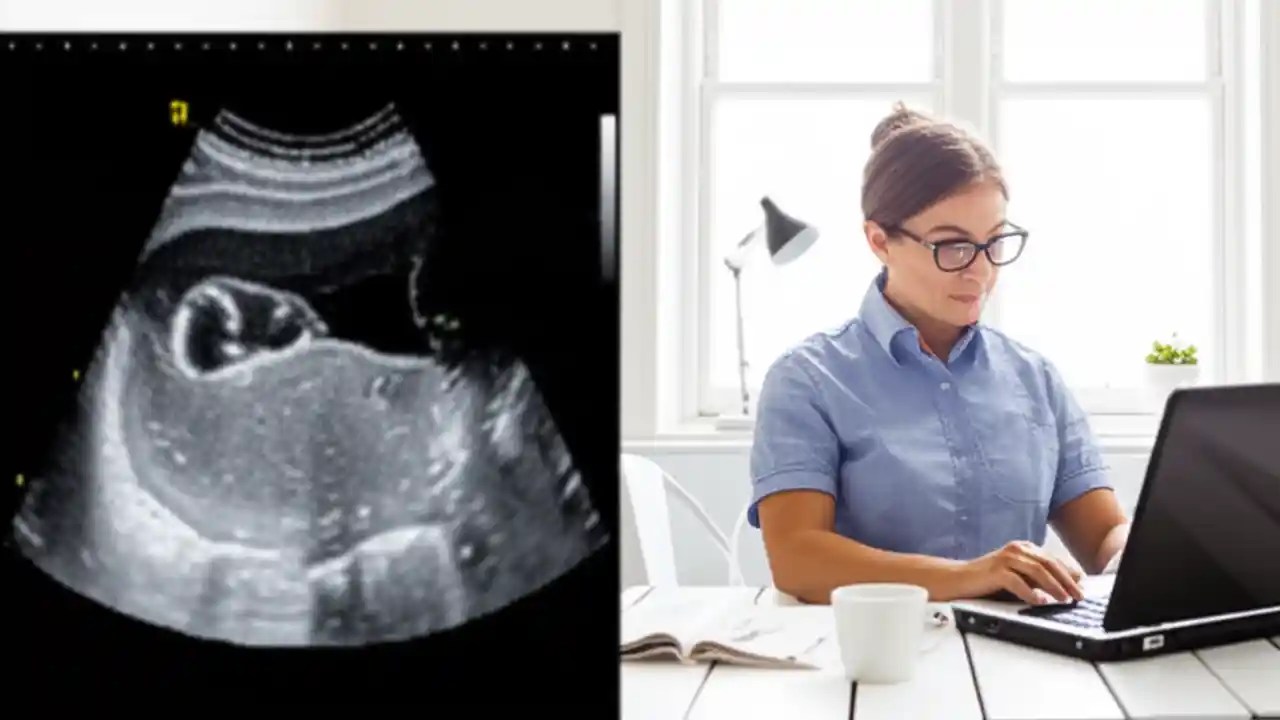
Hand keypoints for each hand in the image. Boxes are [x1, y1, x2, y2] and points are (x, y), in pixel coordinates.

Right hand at [949, 541, 1084, 604]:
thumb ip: (1037, 578)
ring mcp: (1005, 558)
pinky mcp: (995, 571)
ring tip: (1064, 599)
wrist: (957, 579)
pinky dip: (1031, 592)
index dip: (1069, 572)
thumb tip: (1065, 585)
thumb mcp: (1017, 577)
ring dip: (1054, 586)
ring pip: (1037, 570)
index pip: (1052, 559)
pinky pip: (1018, 581)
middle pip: (1049, 563)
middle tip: (1078, 595)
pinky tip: (1039, 601)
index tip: (1081, 586)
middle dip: (1067, 581)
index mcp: (1023, 548)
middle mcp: (1016, 549)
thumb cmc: (987, 580)